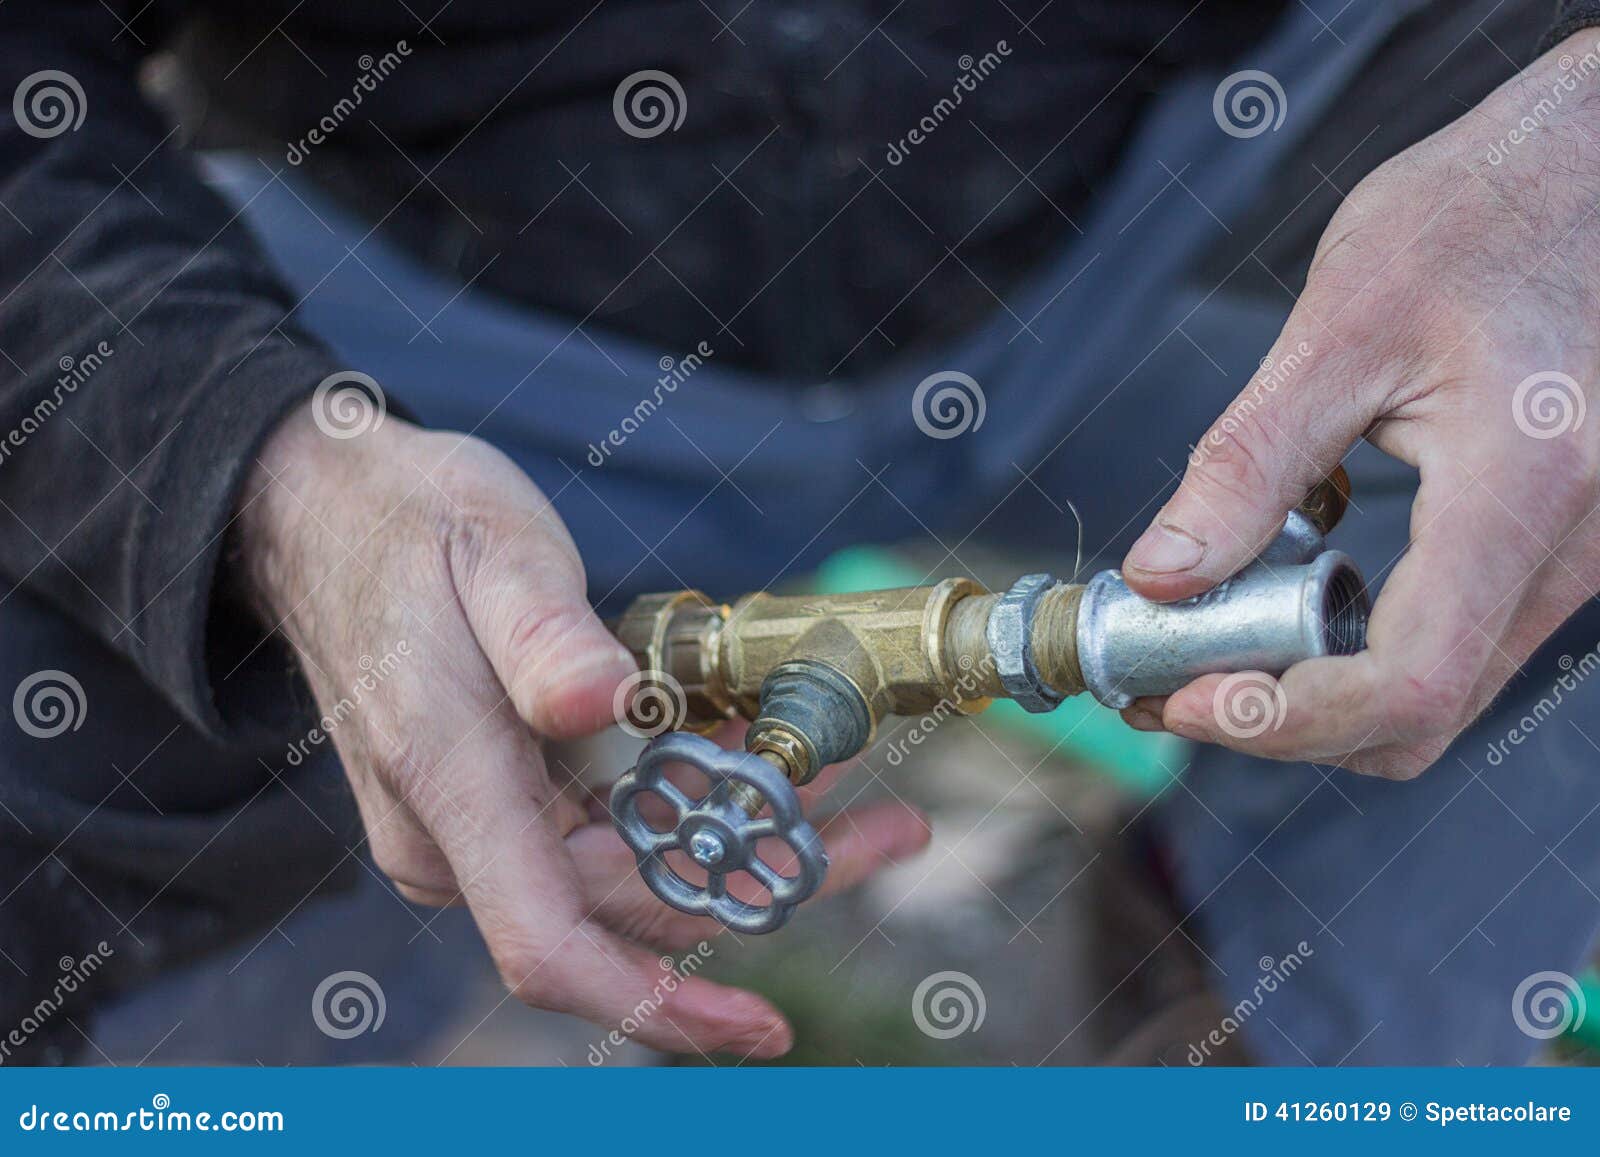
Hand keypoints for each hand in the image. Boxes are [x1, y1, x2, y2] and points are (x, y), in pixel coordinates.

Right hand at [237, 400, 928, 1055]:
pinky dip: (688, 818)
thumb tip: (600, 704)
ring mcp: (472, 830)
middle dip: (760, 880)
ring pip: (627, 879)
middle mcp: (456, 836)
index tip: (761, 1024)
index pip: (550, 942)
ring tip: (852, 797)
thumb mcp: (492, 551)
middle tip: (886, 831)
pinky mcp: (492, 810)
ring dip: (739, 847)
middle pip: (626, 909)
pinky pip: (602, 843)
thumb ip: (545, 632)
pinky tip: (756, 772)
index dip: (655, 1001)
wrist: (328, 517)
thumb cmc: (410, 526)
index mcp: (451, 781)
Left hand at [1118, 32, 1599, 778]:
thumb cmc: (1478, 217)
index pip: (1407, 681)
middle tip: (1175, 679)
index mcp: (1522, 489)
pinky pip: (1463, 639)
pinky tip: (1294, 589)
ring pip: (1444, 690)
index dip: (1284, 721)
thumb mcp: (1339, 326)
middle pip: (1421, 716)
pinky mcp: (1564, 545)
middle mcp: (1576, 547)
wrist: (1588, 169)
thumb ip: (1251, 463)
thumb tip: (1165, 575)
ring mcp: (1581, 555)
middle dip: (1286, 722)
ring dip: (1321, 691)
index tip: (1184, 700)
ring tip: (1212, 639)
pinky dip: (1366, 646)